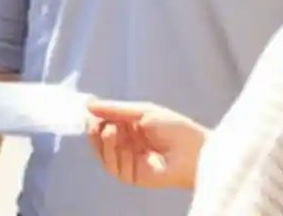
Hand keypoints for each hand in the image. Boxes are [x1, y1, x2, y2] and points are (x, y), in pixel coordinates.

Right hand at [86, 100, 207, 189]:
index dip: (95, 118)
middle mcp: (126, 145)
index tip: (88, 109)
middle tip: (94, 121)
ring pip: (103, 155)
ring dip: (103, 141)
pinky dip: (114, 153)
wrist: (194, 151)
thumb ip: (115, 109)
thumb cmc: (174, 128)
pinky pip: (113, 167)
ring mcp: (128, 162)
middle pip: (99, 141)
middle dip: (94, 130)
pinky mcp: (131, 177)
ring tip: (111, 129)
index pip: (103, 124)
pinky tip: (122, 143)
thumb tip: (88, 104)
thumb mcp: (142, 112)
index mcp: (129, 129)